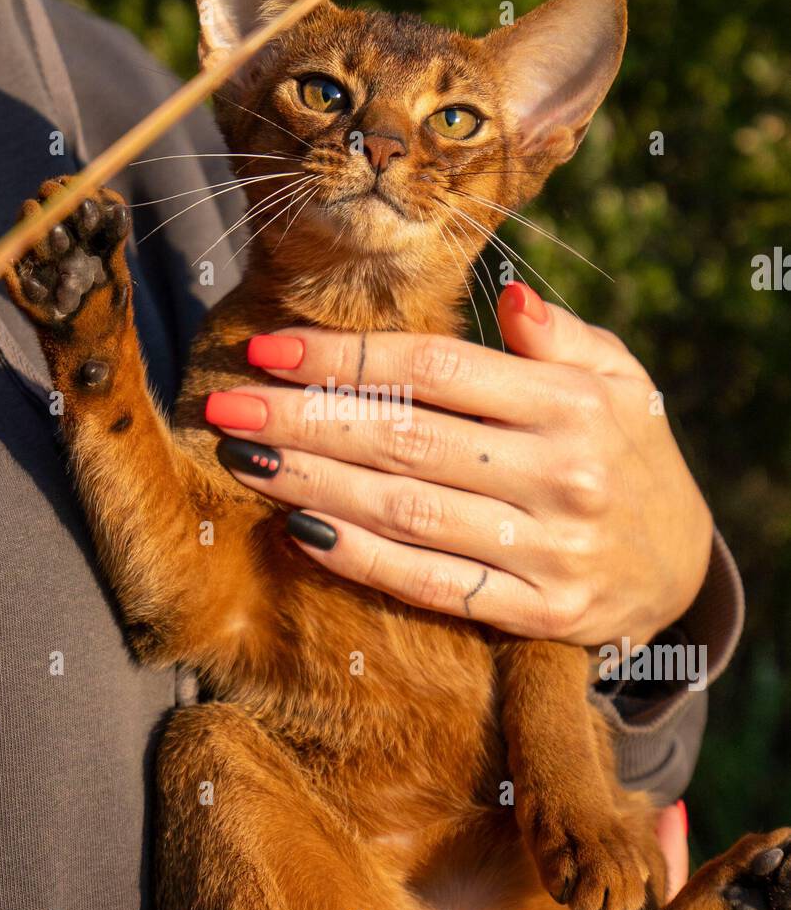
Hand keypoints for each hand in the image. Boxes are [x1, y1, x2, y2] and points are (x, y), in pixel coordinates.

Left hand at [205, 282, 713, 646]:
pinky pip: (433, 585)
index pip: (437, 369)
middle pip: (406, 437)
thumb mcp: (620, 379)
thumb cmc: (630, 452)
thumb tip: (507, 295)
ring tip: (244, 460)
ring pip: (407, 511)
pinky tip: (300, 527)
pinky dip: (362, 558)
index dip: (346, 357)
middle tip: (226, 406)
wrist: (684, 567)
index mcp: (572, 403)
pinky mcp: (539, 614)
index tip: (269, 349)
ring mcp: (550, 551)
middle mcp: (562, 474)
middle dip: (304, 419)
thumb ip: (560, 336)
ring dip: (313, 483)